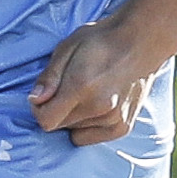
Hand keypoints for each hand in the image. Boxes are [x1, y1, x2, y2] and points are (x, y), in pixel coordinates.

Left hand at [29, 7, 172, 144]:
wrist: (141, 41)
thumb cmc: (101, 40)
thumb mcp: (66, 48)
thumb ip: (49, 77)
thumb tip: (35, 101)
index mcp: (81, 87)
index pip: (46, 121)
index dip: (39, 109)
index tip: (45, 95)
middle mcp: (99, 108)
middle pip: (60, 126)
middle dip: (57, 110)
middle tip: (69, 88)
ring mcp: (114, 120)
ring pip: (75, 131)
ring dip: (74, 117)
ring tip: (88, 92)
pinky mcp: (123, 127)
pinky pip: (91, 137)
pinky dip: (89, 125)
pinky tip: (97, 105)